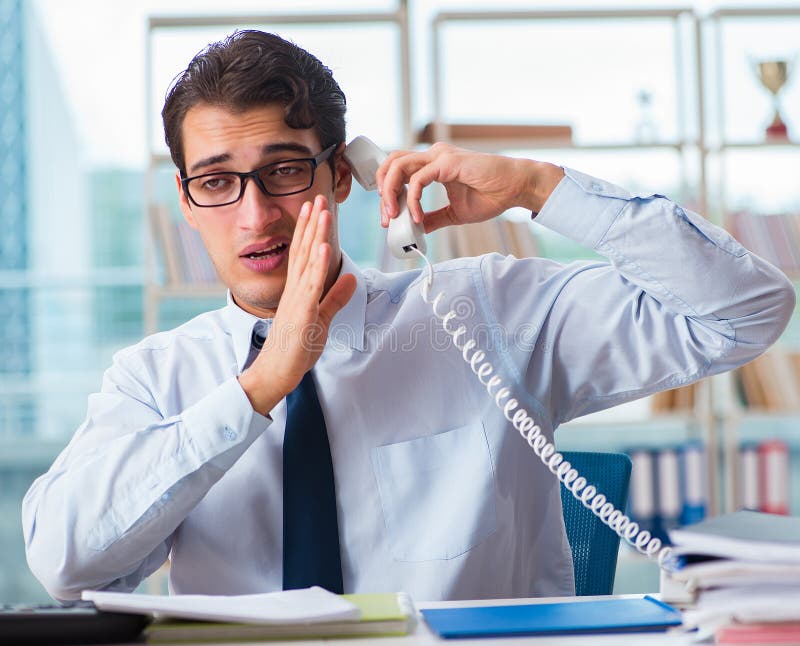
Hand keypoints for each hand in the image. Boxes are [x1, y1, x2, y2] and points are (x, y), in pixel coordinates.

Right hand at [238, 195, 356, 414]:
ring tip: (321, 212)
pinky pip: (311, 284)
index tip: (315, 209)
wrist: (277, 370)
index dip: (310, 230)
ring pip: (307, 260)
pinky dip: (317, 264)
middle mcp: (295, 289)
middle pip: (304, 249)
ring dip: (315, 235)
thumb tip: (350, 278)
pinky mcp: (302, 311)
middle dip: (311, 223)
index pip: (304, 253)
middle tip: (317, 197)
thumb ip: (336, 298)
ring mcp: (298, 298)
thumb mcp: (321, 318)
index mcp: (299, 289)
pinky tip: (322, 246)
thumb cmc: (295, 347)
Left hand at [375, 142, 563, 232]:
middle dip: (382, 191)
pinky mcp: (447, 162)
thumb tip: (417, 229)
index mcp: (433, 164)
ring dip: (391, 193)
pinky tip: (418, 217)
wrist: (515, 188)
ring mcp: (440, 156)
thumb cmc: (491, 195)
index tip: (388, 218)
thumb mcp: (454, 213)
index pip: (398, 170)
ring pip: (398, 166)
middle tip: (386, 217)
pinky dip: (413, 199)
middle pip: (392, 163)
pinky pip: (418, 179)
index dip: (388, 192)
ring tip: (394, 215)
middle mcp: (433, 155)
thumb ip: (433, 218)